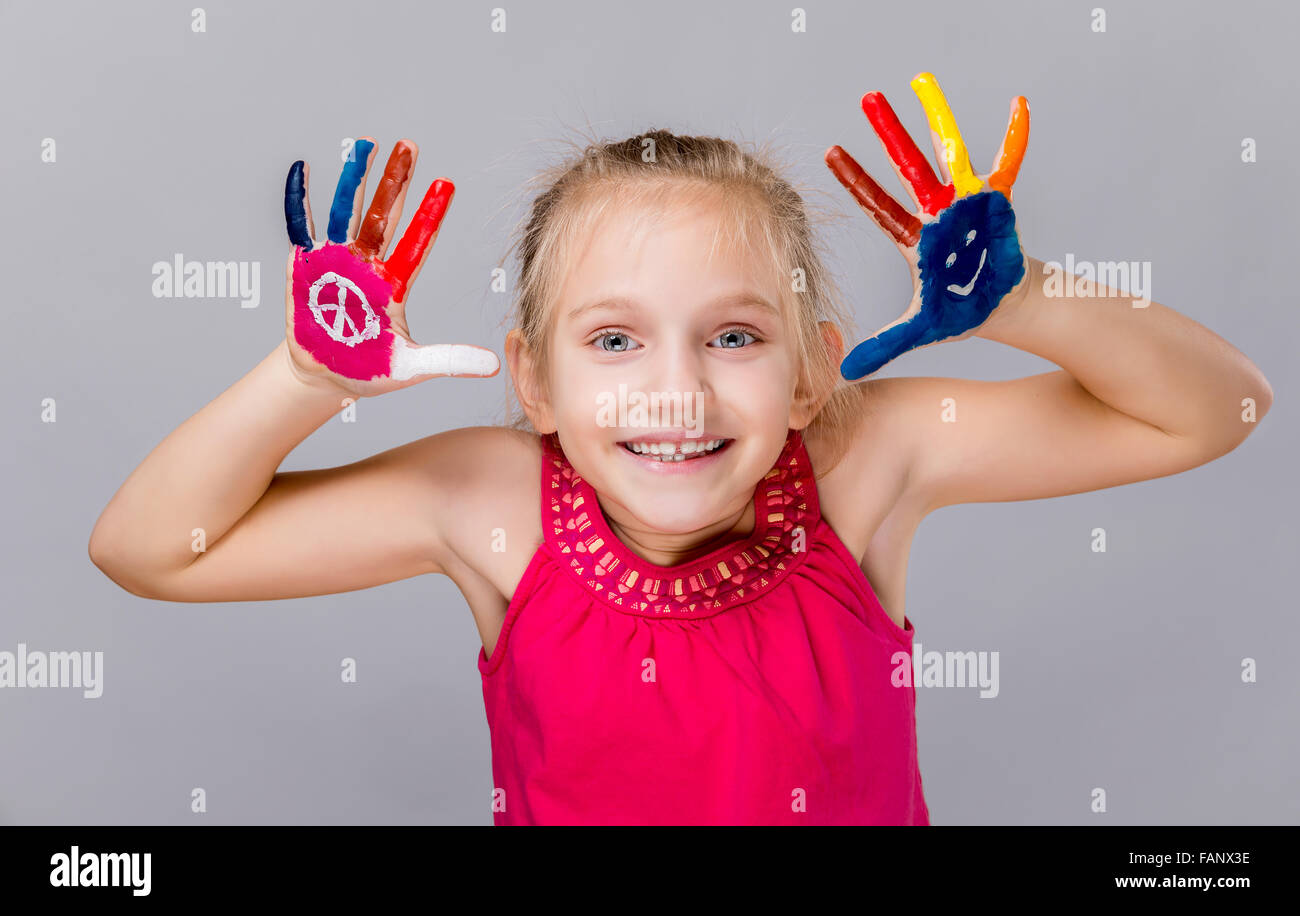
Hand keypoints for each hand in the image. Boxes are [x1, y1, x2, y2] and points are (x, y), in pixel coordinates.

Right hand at [283, 137, 498, 396]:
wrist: (324, 377)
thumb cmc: (368, 370)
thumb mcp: (411, 367)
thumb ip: (449, 360)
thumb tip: (493, 365)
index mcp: (394, 284)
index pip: (417, 242)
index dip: (429, 214)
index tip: (446, 184)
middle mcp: (368, 265)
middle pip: (384, 215)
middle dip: (396, 181)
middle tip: (410, 146)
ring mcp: (336, 261)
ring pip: (347, 212)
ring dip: (355, 179)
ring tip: (365, 145)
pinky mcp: (304, 265)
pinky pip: (301, 226)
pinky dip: (299, 200)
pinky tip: (303, 169)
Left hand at [825, 72, 1029, 379]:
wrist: (1007, 306)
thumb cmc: (963, 312)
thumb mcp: (922, 330)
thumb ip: (885, 346)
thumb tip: (848, 371)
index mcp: (914, 239)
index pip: (877, 204)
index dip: (856, 179)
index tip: (830, 152)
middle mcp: (936, 213)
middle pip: (907, 166)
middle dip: (888, 133)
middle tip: (867, 97)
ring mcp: (966, 203)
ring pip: (949, 152)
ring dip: (938, 118)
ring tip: (923, 82)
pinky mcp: (998, 202)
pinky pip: (1008, 163)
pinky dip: (1015, 136)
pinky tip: (1018, 106)